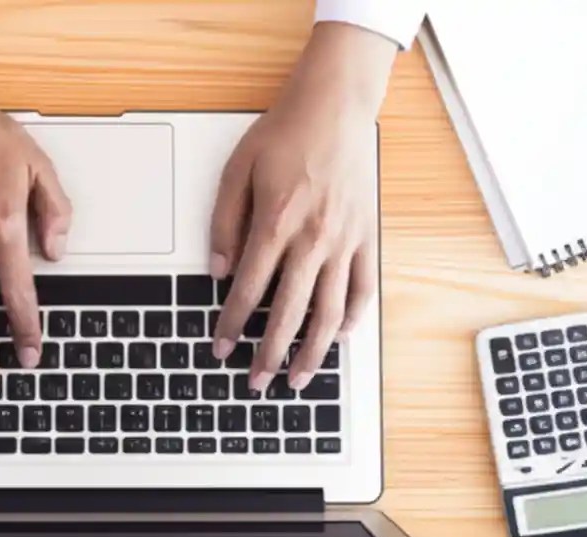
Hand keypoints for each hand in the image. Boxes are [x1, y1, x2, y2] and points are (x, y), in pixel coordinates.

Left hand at [209, 22, 395, 392]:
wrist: (335, 105)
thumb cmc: (285, 133)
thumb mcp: (236, 171)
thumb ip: (224, 225)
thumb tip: (219, 272)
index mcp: (275, 223)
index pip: (249, 291)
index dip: (231, 326)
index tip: (220, 349)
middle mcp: (313, 239)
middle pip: (290, 314)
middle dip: (269, 355)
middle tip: (256, 382)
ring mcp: (345, 240)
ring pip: (331, 312)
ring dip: (313, 351)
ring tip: (298, 378)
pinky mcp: (367, 235)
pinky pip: (364, 287)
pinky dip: (353, 318)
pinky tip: (341, 338)